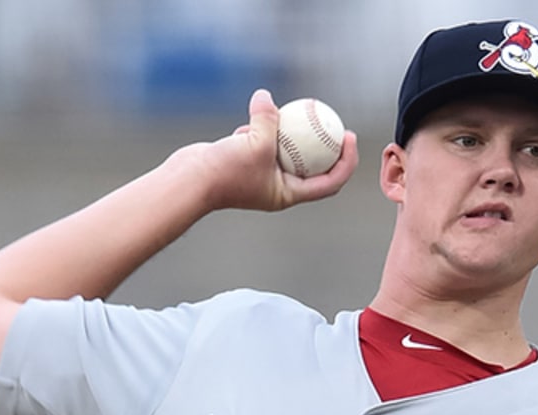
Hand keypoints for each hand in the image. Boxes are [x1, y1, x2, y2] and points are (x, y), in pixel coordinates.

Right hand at [173, 89, 359, 212]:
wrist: (188, 181)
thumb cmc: (224, 170)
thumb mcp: (254, 142)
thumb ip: (266, 118)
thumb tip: (266, 96)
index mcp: (288, 195)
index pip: (330, 182)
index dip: (346, 161)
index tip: (349, 136)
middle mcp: (277, 188)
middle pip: (313, 166)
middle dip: (327, 146)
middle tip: (335, 121)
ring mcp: (260, 175)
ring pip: (285, 150)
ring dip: (290, 132)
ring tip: (296, 111)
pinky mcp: (244, 162)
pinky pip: (261, 142)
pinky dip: (261, 128)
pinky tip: (255, 116)